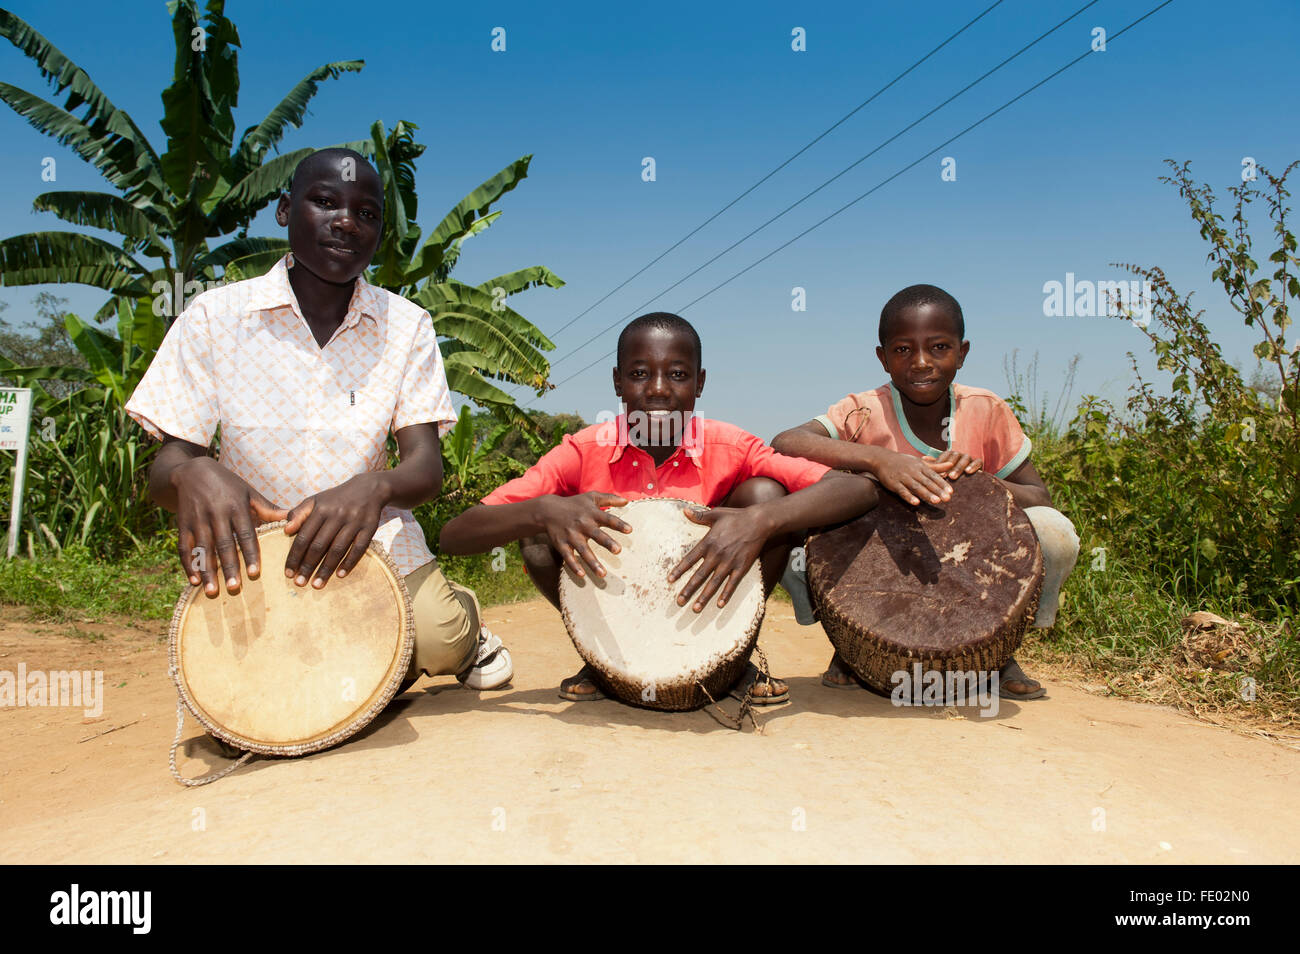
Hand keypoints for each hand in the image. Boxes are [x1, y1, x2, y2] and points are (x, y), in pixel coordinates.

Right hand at [171, 457, 287, 597]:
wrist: (191, 471)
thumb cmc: (228, 484)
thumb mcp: (248, 492)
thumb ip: (268, 509)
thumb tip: (292, 519)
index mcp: (236, 506)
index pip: (245, 534)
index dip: (250, 553)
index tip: (255, 573)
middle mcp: (216, 514)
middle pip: (223, 544)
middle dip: (228, 567)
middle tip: (234, 588)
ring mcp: (197, 520)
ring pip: (202, 549)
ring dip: (207, 571)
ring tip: (212, 591)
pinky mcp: (181, 525)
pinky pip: (184, 547)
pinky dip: (187, 565)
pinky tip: (193, 581)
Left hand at [282, 472, 388, 587]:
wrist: (369, 489)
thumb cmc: (336, 498)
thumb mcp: (316, 500)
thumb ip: (299, 513)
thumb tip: (285, 530)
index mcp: (321, 509)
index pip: (304, 536)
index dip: (295, 556)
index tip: (288, 572)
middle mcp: (337, 515)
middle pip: (319, 545)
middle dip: (308, 566)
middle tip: (299, 583)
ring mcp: (354, 522)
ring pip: (337, 549)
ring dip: (326, 569)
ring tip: (317, 585)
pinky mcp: (369, 528)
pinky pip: (358, 548)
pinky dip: (349, 562)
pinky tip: (340, 575)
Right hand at [536, 492, 631, 578]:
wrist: (548, 510)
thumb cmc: (574, 504)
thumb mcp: (591, 497)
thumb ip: (610, 498)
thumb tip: (627, 501)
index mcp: (592, 514)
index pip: (608, 518)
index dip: (618, 524)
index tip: (629, 530)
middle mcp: (582, 525)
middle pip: (596, 535)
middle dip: (607, 542)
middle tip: (618, 550)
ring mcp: (571, 536)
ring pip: (583, 550)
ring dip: (592, 562)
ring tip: (603, 574)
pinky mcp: (561, 544)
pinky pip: (568, 557)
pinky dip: (574, 566)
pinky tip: (582, 575)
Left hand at [668, 505, 770, 611]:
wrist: (759, 522)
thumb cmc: (736, 517)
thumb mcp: (716, 514)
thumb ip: (699, 515)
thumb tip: (684, 510)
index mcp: (708, 542)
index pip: (690, 559)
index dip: (679, 570)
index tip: (670, 580)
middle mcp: (717, 554)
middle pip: (699, 575)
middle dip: (688, 589)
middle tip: (679, 602)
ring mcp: (729, 562)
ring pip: (714, 583)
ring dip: (704, 596)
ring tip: (695, 608)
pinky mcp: (742, 567)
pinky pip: (732, 584)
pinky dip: (726, 594)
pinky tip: (719, 605)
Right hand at [873, 450, 953, 505]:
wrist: (881, 459)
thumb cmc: (903, 462)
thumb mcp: (920, 462)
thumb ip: (936, 466)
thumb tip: (951, 465)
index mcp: (920, 467)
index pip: (934, 476)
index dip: (942, 484)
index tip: (951, 492)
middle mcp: (913, 471)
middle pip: (927, 482)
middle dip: (937, 491)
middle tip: (947, 499)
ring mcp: (903, 477)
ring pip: (916, 487)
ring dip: (926, 494)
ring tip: (936, 501)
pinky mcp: (893, 483)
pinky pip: (902, 491)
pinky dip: (909, 497)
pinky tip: (916, 503)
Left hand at [925, 450, 981, 482]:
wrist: (971, 476)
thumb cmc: (952, 472)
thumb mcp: (943, 468)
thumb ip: (935, 464)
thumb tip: (923, 458)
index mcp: (950, 455)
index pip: (944, 457)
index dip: (939, 464)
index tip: (934, 473)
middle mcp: (959, 454)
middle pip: (954, 458)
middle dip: (948, 467)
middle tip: (943, 476)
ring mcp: (969, 457)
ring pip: (964, 460)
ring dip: (958, 468)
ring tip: (952, 476)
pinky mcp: (979, 462)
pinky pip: (978, 462)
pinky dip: (973, 466)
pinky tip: (968, 472)